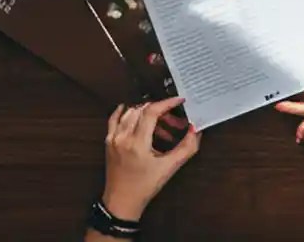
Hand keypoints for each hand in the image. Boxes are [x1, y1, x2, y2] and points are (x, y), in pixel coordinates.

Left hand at [101, 97, 200, 220]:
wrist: (122, 201)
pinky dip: (124, 112)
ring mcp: (113, 138)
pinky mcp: (108, 141)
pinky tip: (130, 110)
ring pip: (130, 112)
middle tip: (173, 120)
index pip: (151, 112)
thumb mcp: (169, 168)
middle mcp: (123, 137)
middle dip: (160, 111)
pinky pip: (114, 119)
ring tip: (159, 126)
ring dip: (146, 113)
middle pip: (142, 110)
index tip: (178, 101)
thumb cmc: (145, 187)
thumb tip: (195, 131)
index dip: (166, 103)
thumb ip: (186, 148)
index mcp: (137, 143)